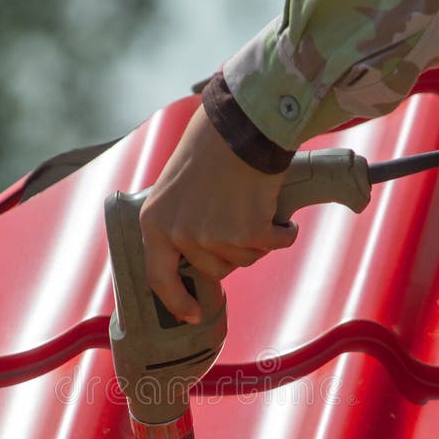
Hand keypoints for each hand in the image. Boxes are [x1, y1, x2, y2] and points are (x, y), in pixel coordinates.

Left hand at [139, 104, 297, 322]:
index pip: (160, 279)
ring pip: (246, 258)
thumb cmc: (208, 150)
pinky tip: (279, 212)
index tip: (192, 315)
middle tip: (236, 215)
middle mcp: (181, 235)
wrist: (240, 123)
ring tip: (250, 202)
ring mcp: (214, 236)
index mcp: (154, 225)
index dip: (176, 302)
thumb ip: (177, 227)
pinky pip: (275, 244)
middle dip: (232, 250)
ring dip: (256, 237)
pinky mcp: (248, 231)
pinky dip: (284, 232)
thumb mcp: (173, 191)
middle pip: (216, 269)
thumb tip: (194, 265)